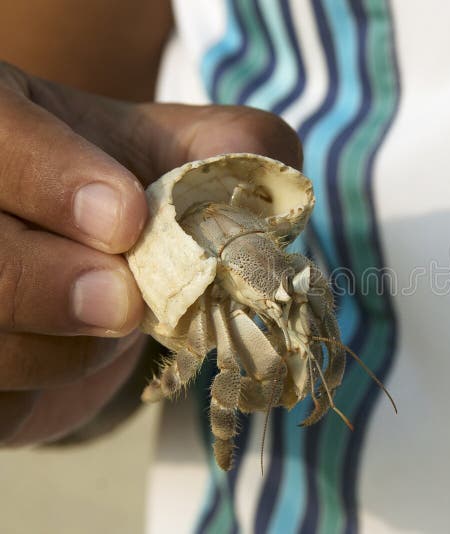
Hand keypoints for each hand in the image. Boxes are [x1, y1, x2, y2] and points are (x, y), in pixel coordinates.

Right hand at [0, 62, 301, 444]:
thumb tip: (261, 165)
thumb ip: (233, 146)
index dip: (51, 177)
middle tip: (124, 300)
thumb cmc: (135, 199)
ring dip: (65, 348)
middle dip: (49, 282)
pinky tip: (68, 356)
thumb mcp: (185, 157)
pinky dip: (41, 392)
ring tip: (115, 320)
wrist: (100, 277)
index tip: (127, 221)